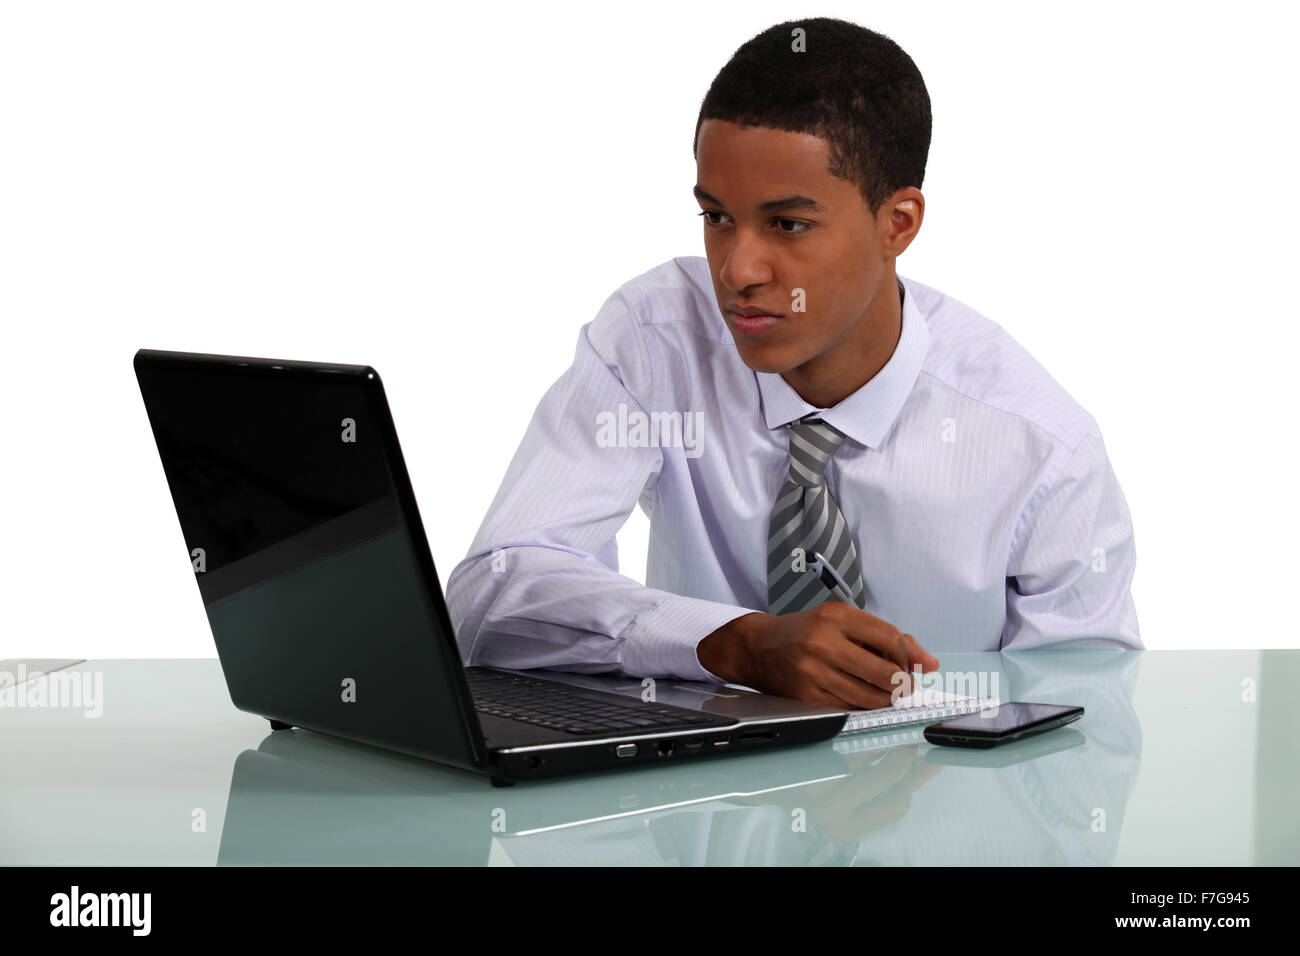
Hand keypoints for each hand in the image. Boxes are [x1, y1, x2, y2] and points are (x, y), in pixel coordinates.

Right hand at [697, 602, 938, 708]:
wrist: (758, 647)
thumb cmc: (806, 632)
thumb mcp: (843, 621)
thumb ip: (888, 638)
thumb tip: (931, 663)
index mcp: (836, 617)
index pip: (891, 638)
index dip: (907, 656)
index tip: (906, 663)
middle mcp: (824, 642)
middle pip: (885, 673)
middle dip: (903, 684)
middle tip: (903, 685)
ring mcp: (814, 672)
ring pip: (870, 696)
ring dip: (886, 699)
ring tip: (885, 692)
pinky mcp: (807, 697)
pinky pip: (850, 708)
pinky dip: (863, 706)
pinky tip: (861, 697)